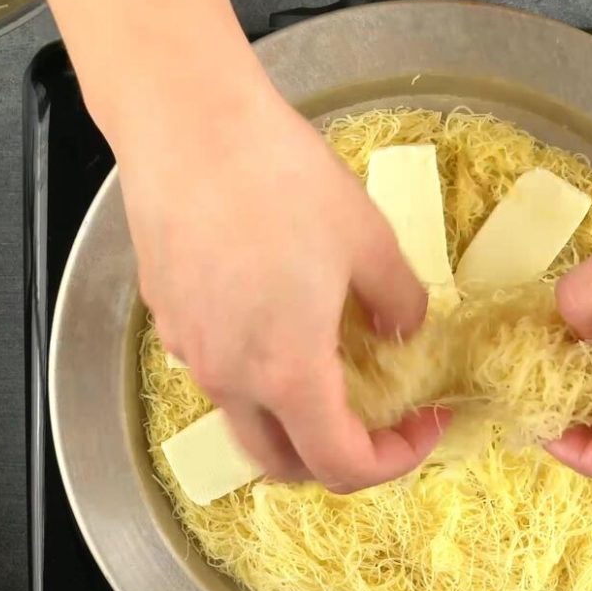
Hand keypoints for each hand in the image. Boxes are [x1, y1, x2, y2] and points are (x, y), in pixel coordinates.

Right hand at [114, 61, 441, 492]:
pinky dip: (255, 368)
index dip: (394, 460)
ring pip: (244, 416)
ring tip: (330, 359)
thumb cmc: (281, 178)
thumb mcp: (370, 238)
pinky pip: (216, 366)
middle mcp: (230, 378)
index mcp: (288, 373)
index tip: (424, 424)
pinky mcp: (166, 314)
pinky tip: (277, 310)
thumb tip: (404, 330)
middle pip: (282, 462)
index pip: (340, 465)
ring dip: (292, 415)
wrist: (187, 125)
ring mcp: (189, 349)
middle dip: (336, 458)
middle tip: (378, 417)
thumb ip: (398, 300)